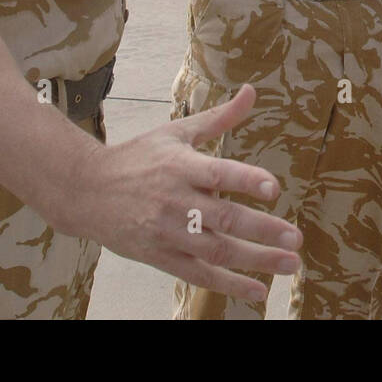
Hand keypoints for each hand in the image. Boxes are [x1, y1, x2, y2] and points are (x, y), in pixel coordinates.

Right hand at [67, 84, 301, 301]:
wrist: (86, 191)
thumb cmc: (138, 157)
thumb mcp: (177, 132)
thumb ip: (219, 117)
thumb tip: (252, 91)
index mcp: (181, 166)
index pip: (218, 173)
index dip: (246, 180)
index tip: (274, 189)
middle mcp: (176, 201)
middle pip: (223, 218)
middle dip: (263, 229)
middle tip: (296, 237)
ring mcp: (167, 232)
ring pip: (216, 251)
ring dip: (256, 260)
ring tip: (290, 263)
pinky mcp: (160, 257)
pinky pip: (199, 274)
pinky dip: (229, 284)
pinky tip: (258, 290)